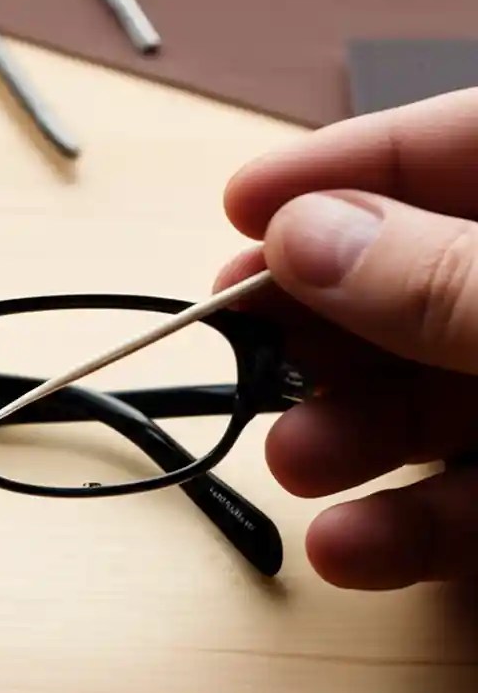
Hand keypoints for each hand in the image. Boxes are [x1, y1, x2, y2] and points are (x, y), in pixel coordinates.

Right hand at [215, 88, 477, 590]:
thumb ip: (450, 283)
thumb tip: (304, 239)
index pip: (462, 147)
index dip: (348, 168)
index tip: (243, 203)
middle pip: (424, 279)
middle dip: (326, 319)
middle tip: (238, 335)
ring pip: (439, 399)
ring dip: (349, 434)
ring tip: (290, 459)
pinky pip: (477, 501)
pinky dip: (408, 530)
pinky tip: (348, 545)